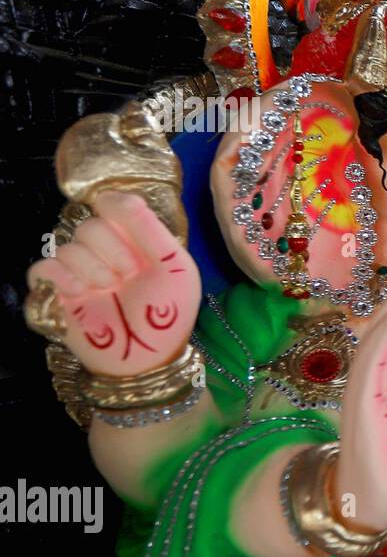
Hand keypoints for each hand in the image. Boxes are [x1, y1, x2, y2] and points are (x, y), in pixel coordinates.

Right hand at [27, 192, 199, 376]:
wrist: (148, 358)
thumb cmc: (167, 315)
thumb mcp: (175, 267)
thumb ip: (150, 228)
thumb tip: (115, 197)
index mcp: (136, 242)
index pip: (115, 206)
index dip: (119, 211)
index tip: (130, 225)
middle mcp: (106, 254)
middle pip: (90, 225)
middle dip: (111, 249)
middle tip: (128, 275)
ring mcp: (81, 273)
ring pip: (67, 247)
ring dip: (90, 267)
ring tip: (108, 290)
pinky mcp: (58, 294)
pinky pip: (42, 269)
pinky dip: (59, 276)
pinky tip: (80, 292)